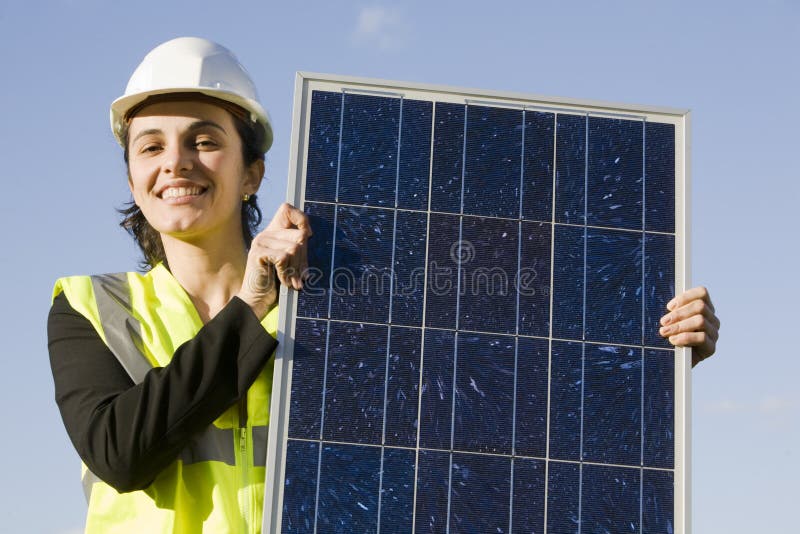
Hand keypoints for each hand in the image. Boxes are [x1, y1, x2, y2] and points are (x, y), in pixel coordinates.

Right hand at [237, 203, 311, 318]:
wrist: (257, 300)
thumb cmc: (276, 282)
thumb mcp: (291, 261)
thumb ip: (298, 246)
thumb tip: (310, 234)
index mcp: (274, 232)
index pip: (287, 209)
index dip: (302, 219)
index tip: (308, 237)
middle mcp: (266, 233)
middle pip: (300, 235)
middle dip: (304, 258)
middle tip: (301, 275)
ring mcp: (260, 242)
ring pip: (294, 247)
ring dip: (296, 268)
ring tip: (292, 280)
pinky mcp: (258, 253)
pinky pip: (284, 257)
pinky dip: (287, 272)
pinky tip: (283, 281)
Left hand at [659, 286, 719, 365]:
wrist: (674, 363)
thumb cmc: (670, 337)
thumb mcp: (671, 322)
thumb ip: (672, 311)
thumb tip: (668, 306)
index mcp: (704, 308)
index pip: (702, 293)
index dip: (685, 297)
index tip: (669, 307)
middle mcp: (712, 319)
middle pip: (700, 306)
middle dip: (679, 313)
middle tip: (663, 322)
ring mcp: (714, 333)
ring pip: (700, 321)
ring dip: (679, 326)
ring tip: (664, 332)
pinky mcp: (711, 348)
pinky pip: (702, 337)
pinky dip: (685, 337)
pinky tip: (673, 341)